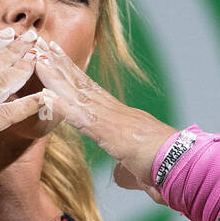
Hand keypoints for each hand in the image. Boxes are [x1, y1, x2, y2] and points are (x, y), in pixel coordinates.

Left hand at [30, 37, 174, 203]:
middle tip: (40, 44)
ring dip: (55, 76)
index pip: (93, 93)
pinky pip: (80, 117)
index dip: (73, 76)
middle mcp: (117, 113)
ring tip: (37, 57)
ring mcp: (113, 119)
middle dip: (60, 64)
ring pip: (78, 93)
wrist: (182, 167)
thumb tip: (120, 176)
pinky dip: (61, 105)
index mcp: (123, 119)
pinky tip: (44, 94)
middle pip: (83, 84)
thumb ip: (126, 171)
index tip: (57, 59)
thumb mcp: (140, 172)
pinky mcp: (110, 132)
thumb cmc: (166, 171)